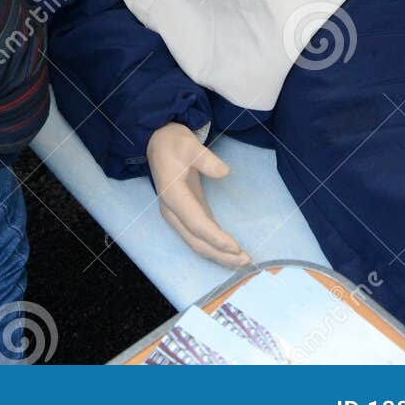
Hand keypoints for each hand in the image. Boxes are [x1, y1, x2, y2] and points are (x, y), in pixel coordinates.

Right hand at [146, 123, 249, 268]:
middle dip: (220, 254)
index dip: (215, 237)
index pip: (196, 224)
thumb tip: (224, 172)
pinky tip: (230, 252)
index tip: (235, 247)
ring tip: (242, 262)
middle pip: (196, 241)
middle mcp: (173, 212)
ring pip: (197, 243)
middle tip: (246, 262)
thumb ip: (205, 159)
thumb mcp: (189, 144)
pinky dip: (214, 246)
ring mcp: (178, 216)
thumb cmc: (173, 143)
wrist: (158, 142)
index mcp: (173, 196)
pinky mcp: (186, 214)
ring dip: (219, 255)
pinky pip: (199, 236)